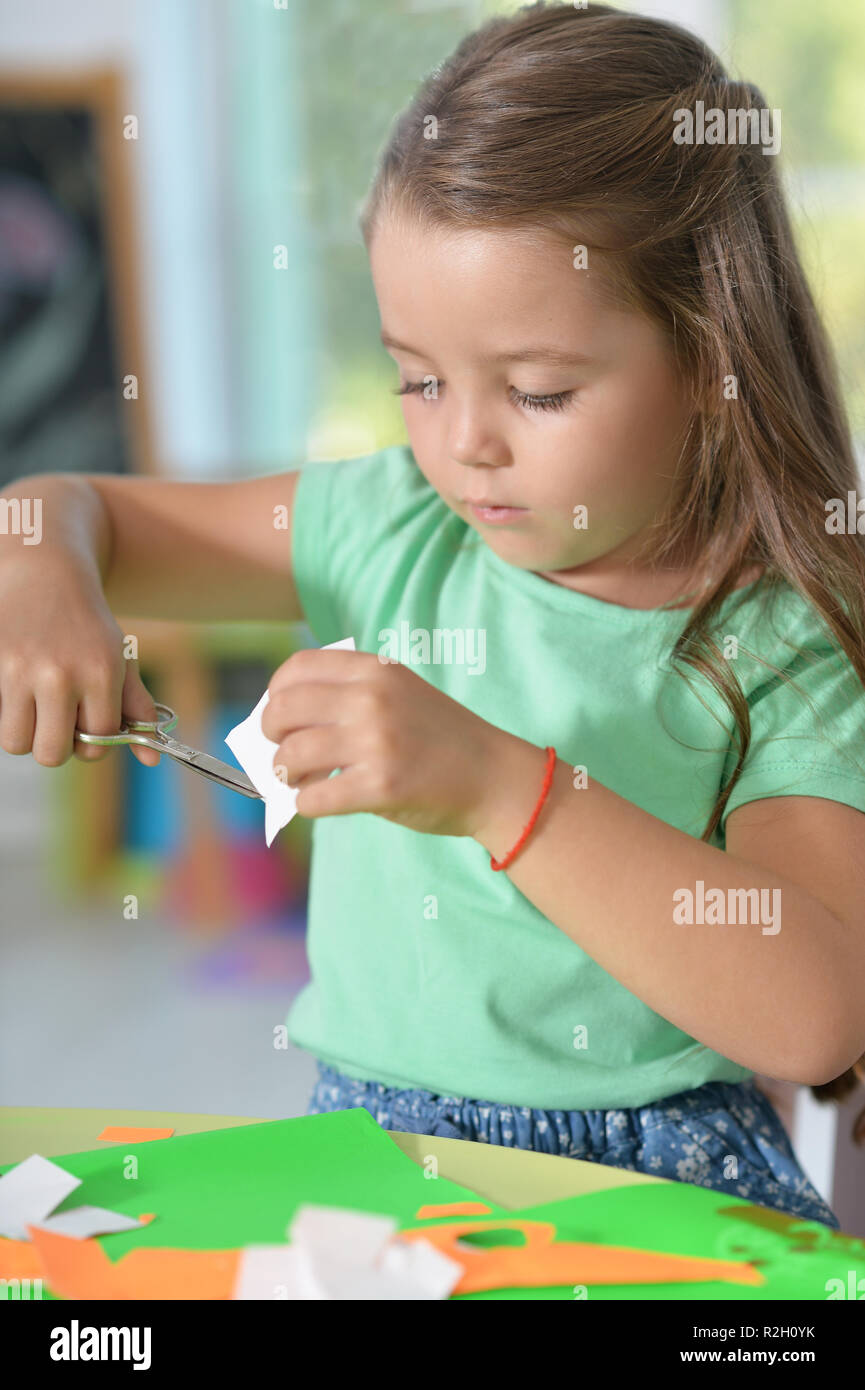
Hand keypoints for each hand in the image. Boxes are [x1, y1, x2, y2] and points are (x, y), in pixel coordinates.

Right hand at [0, 553, 160, 767]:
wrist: (44, 575)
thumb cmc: (87, 626)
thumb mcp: (120, 660)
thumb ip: (137, 709)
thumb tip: (150, 760)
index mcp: (100, 673)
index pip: (96, 742)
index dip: (91, 738)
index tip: (85, 721)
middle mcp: (60, 674)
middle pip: (52, 754)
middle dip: (55, 743)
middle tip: (56, 718)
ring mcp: (18, 669)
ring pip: (16, 743)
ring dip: (24, 732)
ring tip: (33, 705)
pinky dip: (4, 710)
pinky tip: (15, 689)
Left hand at [260, 647, 515, 836]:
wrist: (492, 776)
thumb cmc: (439, 738)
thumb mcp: (400, 692)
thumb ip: (350, 693)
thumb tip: (280, 718)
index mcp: (375, 671)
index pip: (298, 669)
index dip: (275, 693)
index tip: (280, 715)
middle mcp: (371, 699)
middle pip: (284, 710)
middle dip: (271, 735)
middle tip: (282, 752)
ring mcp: (375, 743)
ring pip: (291, 754)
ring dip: (285, 773)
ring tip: (300, 779)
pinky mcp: (380, 787)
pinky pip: (312, 797)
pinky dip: (306, 803)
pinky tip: (319, 801)